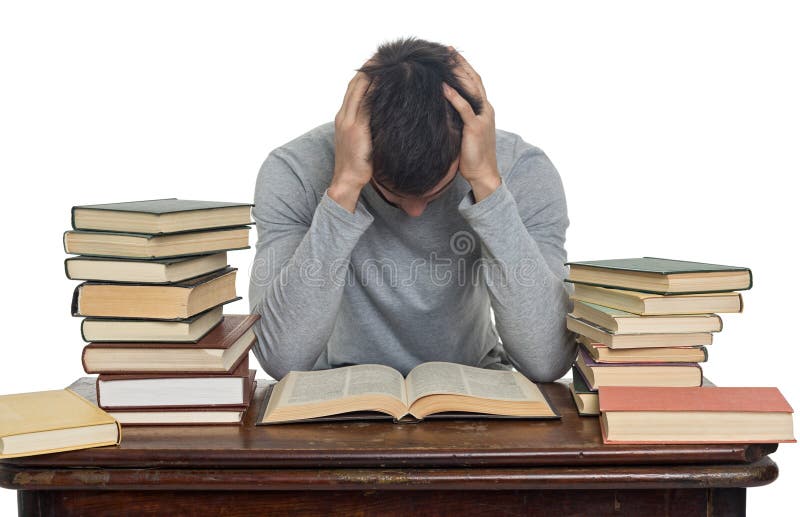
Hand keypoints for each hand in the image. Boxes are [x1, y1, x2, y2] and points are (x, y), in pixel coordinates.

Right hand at [329, 66, 373, 212]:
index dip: (364, 73)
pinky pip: (366, 103)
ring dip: (372, 74)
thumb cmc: (357, 166)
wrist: (346, 181)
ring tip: (388, 63)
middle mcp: (343, 116)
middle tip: (384, 56)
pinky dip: (375, 90)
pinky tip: (387, 82)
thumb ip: (366, 128)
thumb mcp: (360, 142)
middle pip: (355, 83)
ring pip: (359, 89)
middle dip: (369, 68)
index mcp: (342, 118)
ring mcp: (348, 121)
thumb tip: (382, 121)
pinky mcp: (356, 128)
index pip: (353, 88)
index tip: (377, 63)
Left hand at [442, 48, 500, 201]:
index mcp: (484, 109)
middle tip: (449, 50)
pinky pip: (464, 108)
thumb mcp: (465, 131)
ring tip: (446, 61)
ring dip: (458, 73)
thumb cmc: (472, 155)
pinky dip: (454, 96)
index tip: (452, 56)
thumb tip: (443, 107)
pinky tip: (443, 86)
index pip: (474, 82)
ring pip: (471, 89)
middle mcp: (486, 109)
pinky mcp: (475, 127)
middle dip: (461, 64)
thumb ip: (459, 117)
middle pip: (474, 80)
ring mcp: (482, 117)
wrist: (483, 173)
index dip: (464, 68)